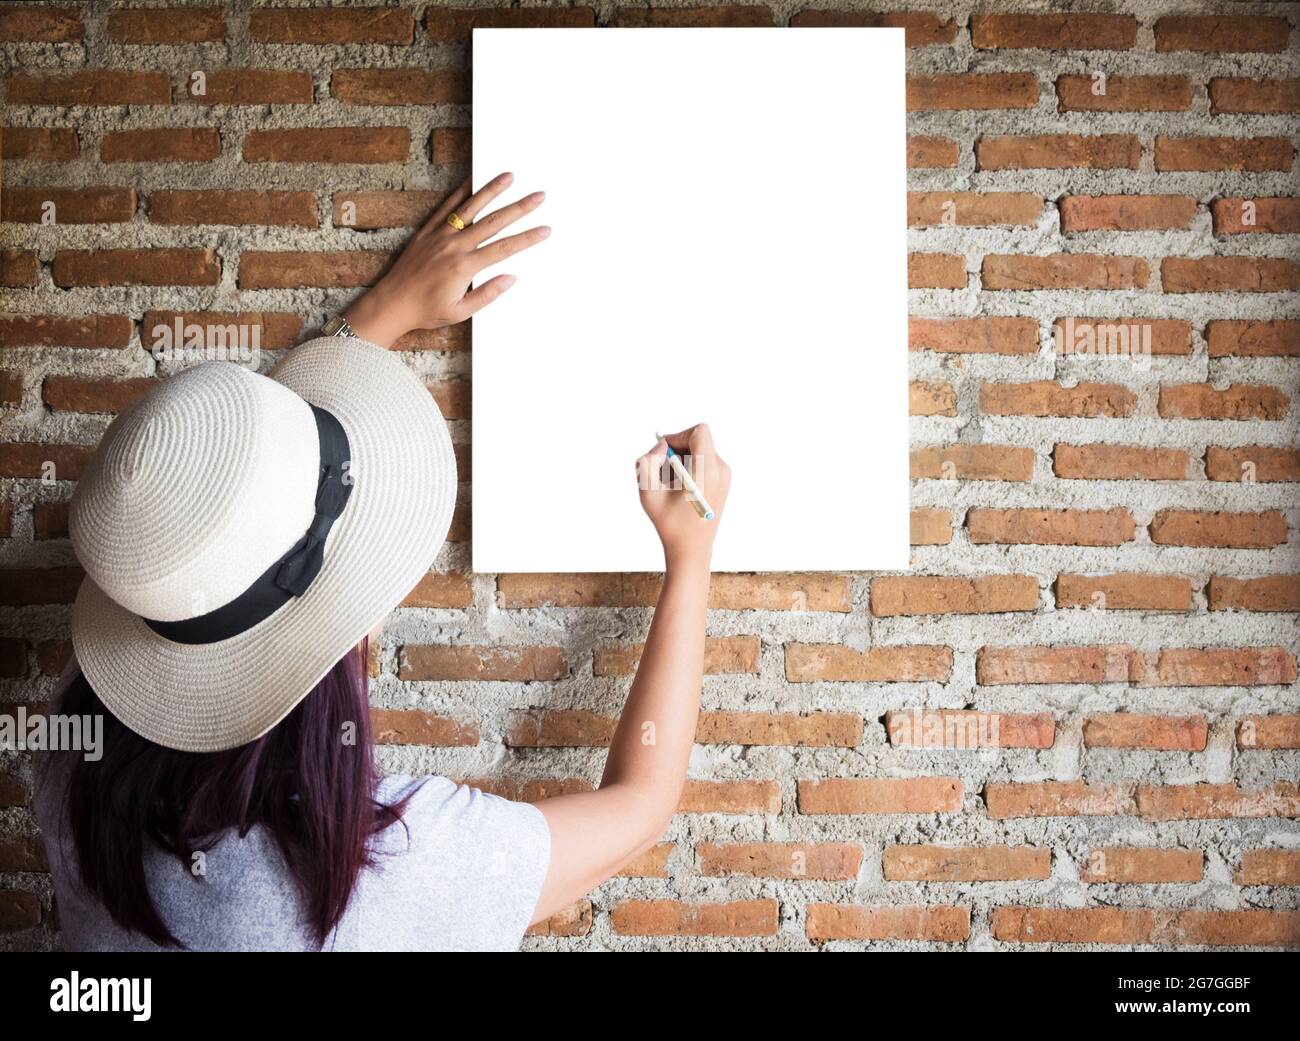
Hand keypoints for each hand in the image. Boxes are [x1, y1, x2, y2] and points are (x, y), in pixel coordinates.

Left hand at [344, 171, 548, 346]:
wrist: (393, 303)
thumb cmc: (426, 311)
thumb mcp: (461, 312)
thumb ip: (487, 295)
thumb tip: (510, 278)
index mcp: (465, 267)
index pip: (504, 249)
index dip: (528, 238)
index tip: (545, 229)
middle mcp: (454, 246)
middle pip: (494, 222)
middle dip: (519, 208)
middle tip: (538, 196)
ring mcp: (440, 235)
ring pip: (471, 208)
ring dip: (491, 191)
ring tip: (509, 176)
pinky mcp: (427, 231)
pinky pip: (446, 207)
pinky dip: (460, 192)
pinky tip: (472, 181)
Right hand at [636, 424, 730, 569]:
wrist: (691, 550)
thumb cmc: (668, 523)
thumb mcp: (647, 492)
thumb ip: (647, 462)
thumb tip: (662, 446)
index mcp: (707, 471)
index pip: (699, 432)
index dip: (678, 436)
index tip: (665, 453)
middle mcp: (721, 471)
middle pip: (699, 441)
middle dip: (678, 451)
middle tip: (664, 473)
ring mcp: (726, 477)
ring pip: (701, 451)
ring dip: (683, 461)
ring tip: (672, 485)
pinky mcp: (724, 483)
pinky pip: (706, 462)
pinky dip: (691, 469)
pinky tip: (681, 490)